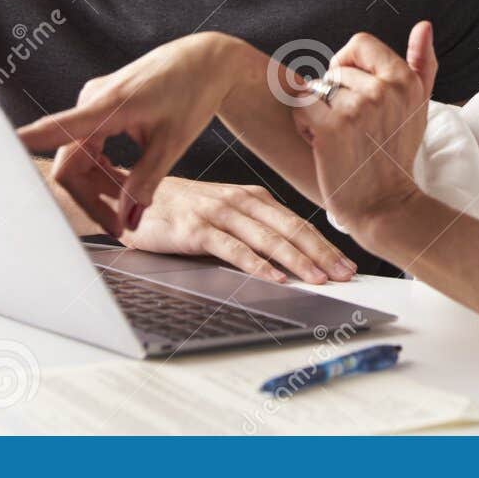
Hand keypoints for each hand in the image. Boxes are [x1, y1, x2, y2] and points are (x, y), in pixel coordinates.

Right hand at [18, 33, 233, 235]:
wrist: (205, 61)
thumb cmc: (193, 92)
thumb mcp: (173, 143)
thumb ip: (146, 181)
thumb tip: (127, 220)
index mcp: (108, 105)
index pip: (56, 129)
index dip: (24, 144)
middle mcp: (91, 101)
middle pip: (69, 162)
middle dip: (89, 198)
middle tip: (119, 226)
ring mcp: (92, 103)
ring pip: (77, 157)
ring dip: (96, 186)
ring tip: (127, 208)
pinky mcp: (98, 107)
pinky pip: (86, 146)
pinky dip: (100, 169)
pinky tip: (121, 183)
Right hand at [114, 176, 354, 283]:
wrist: (131, 198)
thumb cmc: (179, 210)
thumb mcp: (223, 214)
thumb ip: (251, 230)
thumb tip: (288, 258)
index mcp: (252, 198)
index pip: (297, 222)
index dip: (325, 244)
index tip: (346, 264)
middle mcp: (241, 201)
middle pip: (291, 229)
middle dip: (322, 254)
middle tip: (346, 275)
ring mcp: (219, 213)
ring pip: (269, 238)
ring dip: (298, 260)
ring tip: (320, 279)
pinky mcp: (197, 229)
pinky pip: (233, 248)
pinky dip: (256, 263)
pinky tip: (274, 277)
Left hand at [293, 22, 437, 233]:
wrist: (383, 204)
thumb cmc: (397, 153)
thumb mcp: (420, 106)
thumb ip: (423, 63)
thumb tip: (424, 24)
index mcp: (405, 81)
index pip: (360, 43)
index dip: (349, 63)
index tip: (353, 90)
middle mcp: (383, 90)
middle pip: (336, 69)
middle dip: (334, 93)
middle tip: (349, 125)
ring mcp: (357, 109)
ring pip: (317, 87)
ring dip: (318, 110)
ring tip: (337, 135)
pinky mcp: (331, 128)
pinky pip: (302, 104)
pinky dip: (303, 122)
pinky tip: (319, 141)